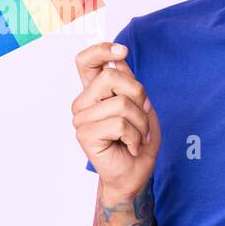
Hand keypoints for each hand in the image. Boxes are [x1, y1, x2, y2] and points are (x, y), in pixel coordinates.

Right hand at [72, 42, 160, 199]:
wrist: (134, 175)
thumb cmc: (138, 142)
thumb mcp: (143, 109)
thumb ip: (131, 86)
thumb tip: (119, 61)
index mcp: (95, 93)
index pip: (86, 62)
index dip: (101, 50)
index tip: (123, 50)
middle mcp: (84, 103)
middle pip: (112, 77)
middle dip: (138, 95)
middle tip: (142, 116)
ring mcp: (81, 119)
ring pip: (121, 103)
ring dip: (141, 123)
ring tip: (137, 137)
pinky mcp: (85, 135)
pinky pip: (120, 124)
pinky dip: (135, 137)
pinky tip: (131, 147)